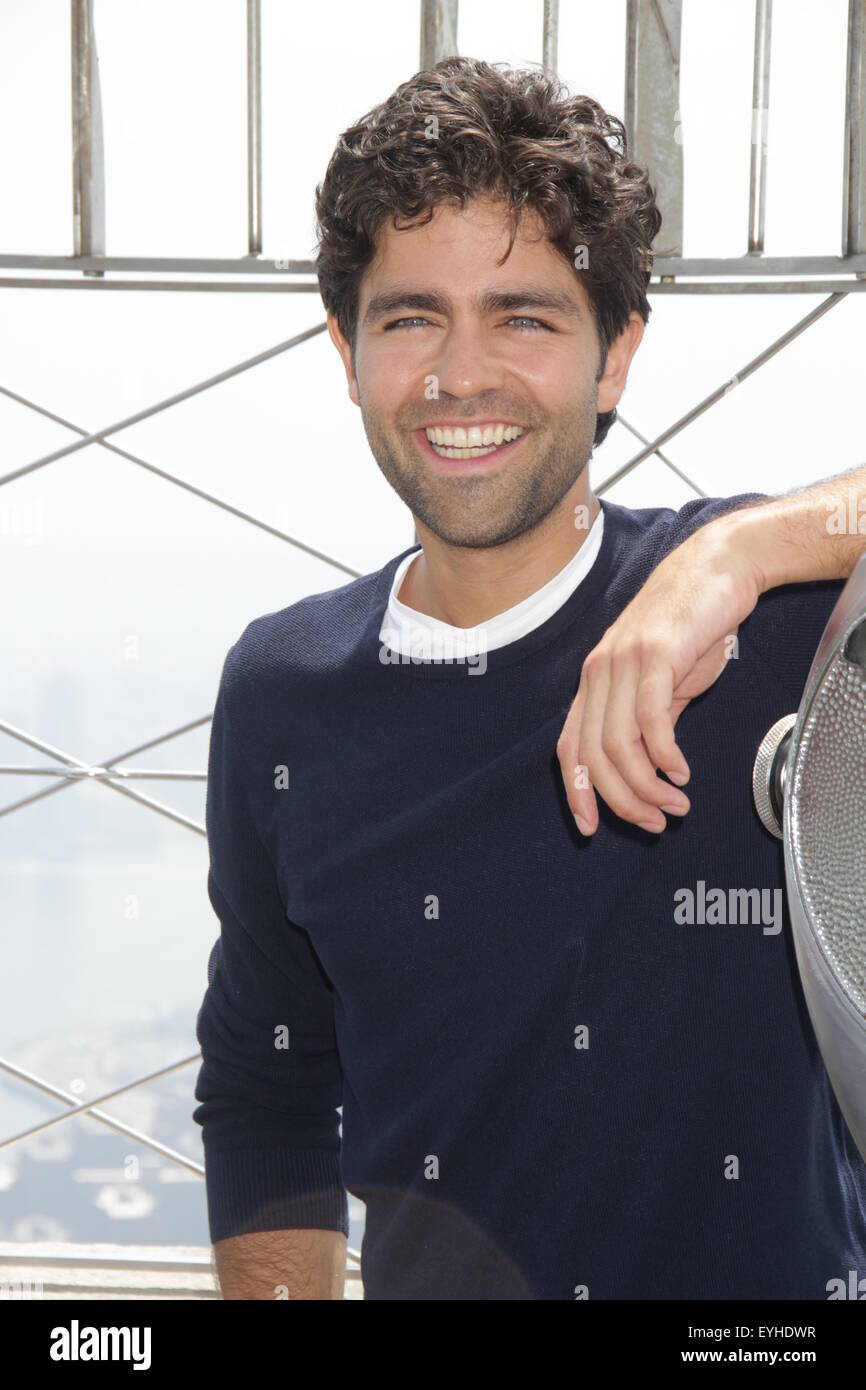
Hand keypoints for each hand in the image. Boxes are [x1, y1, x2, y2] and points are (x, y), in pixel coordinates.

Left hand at [557, 517, 764, 836]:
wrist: (717, 568)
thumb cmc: (693, 622)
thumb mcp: (665, 678)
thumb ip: (650, 717)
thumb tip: (650, 761)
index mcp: (594, 680)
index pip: (569, 747)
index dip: (575, 791)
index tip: (590, 828)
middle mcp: (598, 672)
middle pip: (592, 756)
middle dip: (621, 801)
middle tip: (654, 824)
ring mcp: (623, 662)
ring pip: (618, 744)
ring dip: (646, 786)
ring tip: (674, 805)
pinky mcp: (654, 655)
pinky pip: (649, 719)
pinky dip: (663, 756)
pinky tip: (681, 772)